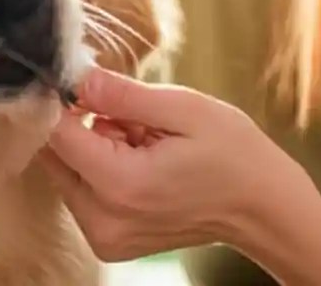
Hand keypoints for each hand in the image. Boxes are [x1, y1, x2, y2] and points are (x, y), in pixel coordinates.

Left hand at [37, 66, 293, 261]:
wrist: (263, 209)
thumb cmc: (233, 154)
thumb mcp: (185, 108)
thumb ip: (124, 95)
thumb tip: (77, 78)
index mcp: (121, 185)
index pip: (56, 135)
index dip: (63, 101)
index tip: (86, 81)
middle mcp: (104, 220)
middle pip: (57, 156)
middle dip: (85, 126)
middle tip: (134, 118)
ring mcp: (105, 237)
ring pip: (68, 172)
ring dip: (94, 148)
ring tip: (145, 141)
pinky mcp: (109, 242)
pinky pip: (83, 193)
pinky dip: (103, 170)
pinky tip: (142, 162)